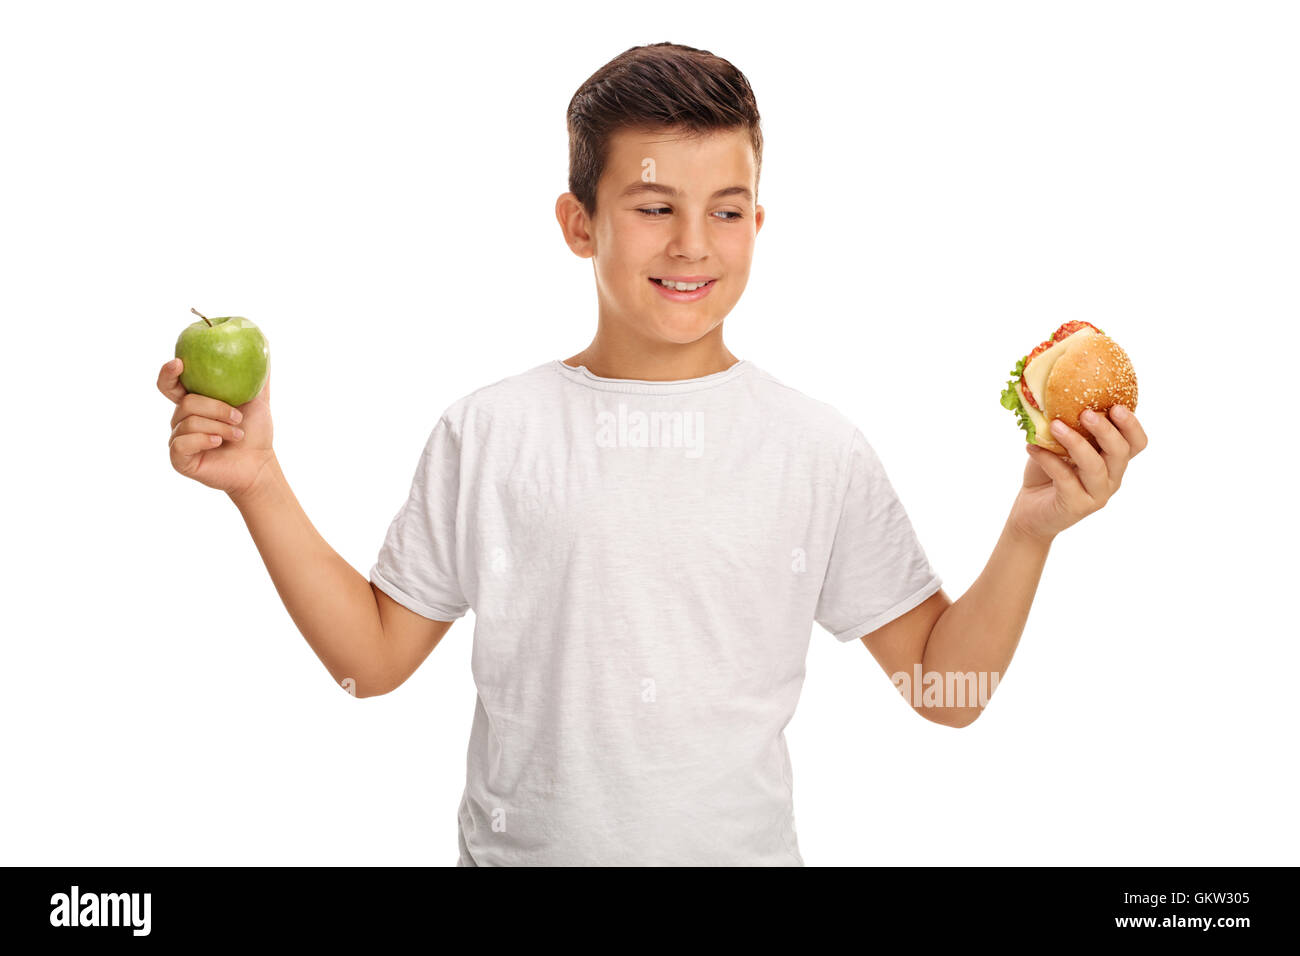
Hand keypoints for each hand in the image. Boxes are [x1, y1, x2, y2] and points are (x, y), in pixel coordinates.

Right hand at [158, 357, 274, 498]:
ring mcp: (178, 439)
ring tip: (237, 434)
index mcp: (194, 402)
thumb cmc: (255, 431)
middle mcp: (181, 419)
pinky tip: (218, 442)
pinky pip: (183, 442)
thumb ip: (257, 372)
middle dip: (215, 407)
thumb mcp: (258, 397)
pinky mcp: (179, 459)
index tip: (180, 363)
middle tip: (237, 415)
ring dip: (220, 426)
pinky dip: (205, 439)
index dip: (169, 372)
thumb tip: (265, 341)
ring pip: (189, 420)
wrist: (259, 464)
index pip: (170, 384)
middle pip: (186, 401)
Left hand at [1009, 405, 1148, 542]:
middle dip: (1105, 430)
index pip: (1137, 443)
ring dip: (1075, 443)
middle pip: (1121, 452)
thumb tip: (1053, 390)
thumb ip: (1067, 425)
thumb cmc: (1048, 473)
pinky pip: (1066, 479)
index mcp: (1113, 460)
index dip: (1132, 425)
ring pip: (1095, 466)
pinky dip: (1048, 460)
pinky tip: (1032, 447)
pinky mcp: (1077, 506)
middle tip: (1085, 413)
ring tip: (1054, 425)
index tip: (1116, 406)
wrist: (1030, 511)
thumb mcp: (1059, 445)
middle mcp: (1112, 477)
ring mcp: (1097, 494)